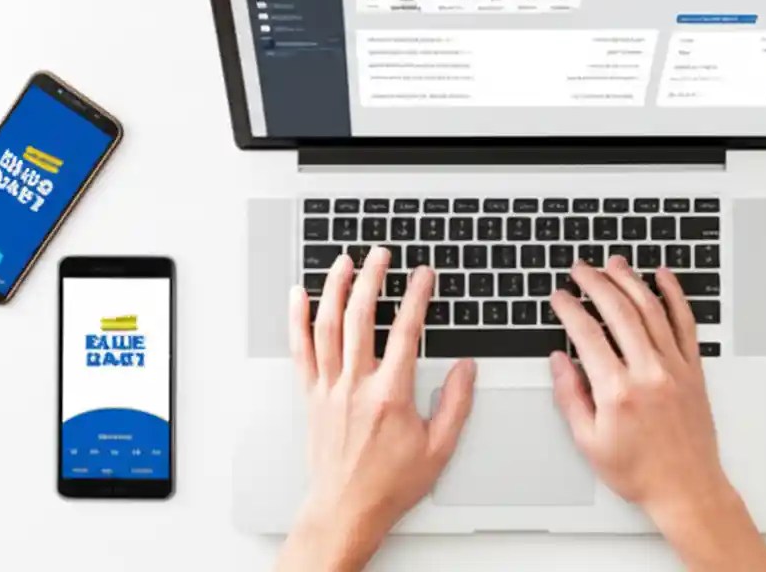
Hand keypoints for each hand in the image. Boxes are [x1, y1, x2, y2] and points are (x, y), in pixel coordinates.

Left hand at [277, 249, 475, 571]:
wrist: (345, 509)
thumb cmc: (389, 484)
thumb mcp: (439, 448)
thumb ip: (456, 404)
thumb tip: (467, 368)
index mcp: (390, 395)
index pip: (405, 332)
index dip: (417, 297)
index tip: (424, 275)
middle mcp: (355, 386)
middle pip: (360, 318)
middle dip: (372, 279)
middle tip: (382, 255)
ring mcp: (329, 389)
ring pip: (328, 327)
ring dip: (336, 289)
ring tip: (345, 262)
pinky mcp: (311, 396)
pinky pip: (301, 350)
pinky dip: (297, 319)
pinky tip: (299, 296)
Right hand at [549, 257, 765, 571]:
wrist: (686, 488)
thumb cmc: (638, 472)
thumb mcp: (588, 442)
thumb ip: (570, 396)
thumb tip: (559, 360)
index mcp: (617, 392)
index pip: (587, 334)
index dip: (569, 309)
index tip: (559, 297)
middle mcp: (648, 373)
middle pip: (619, 311)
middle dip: (596, 282)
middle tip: (581, 269)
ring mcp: (675, 367)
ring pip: (651, 309)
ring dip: (630, 281)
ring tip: (614, 264)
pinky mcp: (693, 369)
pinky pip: (685, 323)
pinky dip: (674, 296)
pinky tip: (663, 278)